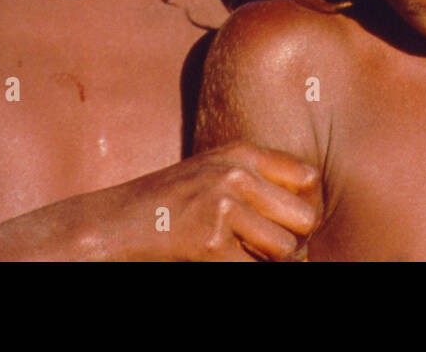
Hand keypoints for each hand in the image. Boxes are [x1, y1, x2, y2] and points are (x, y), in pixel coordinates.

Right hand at [102, 141, 319, 261]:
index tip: (288, 224)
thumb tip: (310, 217)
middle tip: (273, 252)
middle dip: (295, 240)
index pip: (309, 177)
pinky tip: (224, 263)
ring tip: (247, 257)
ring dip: (272, 263)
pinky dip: (247, 272)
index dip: (307, 206)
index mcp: (241, 153)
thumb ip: (258, 181)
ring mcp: (223, 206)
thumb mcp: (214, 172)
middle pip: (305, 217)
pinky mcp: (210, 242)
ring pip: (286, 248)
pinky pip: (256, 270)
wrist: (115, 223)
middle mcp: (236, 173)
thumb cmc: (169, 203)